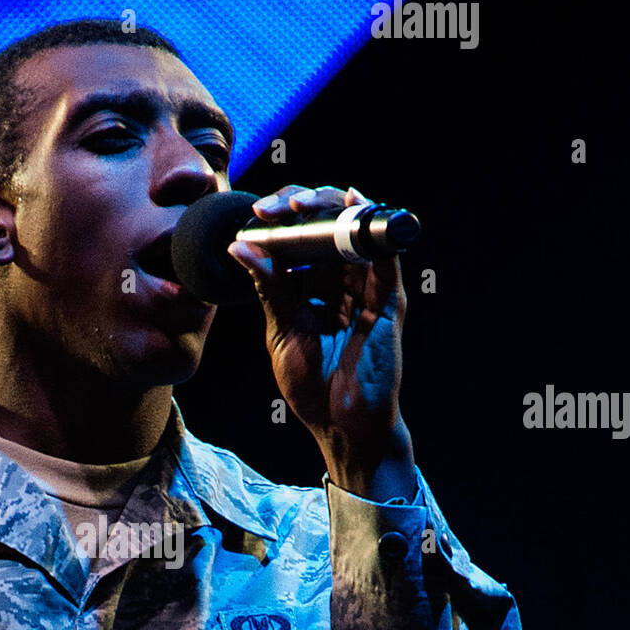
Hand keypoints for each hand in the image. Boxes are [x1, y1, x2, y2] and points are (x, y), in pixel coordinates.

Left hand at [228, 183, 414, 498]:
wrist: (342, 426)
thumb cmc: (313, 388)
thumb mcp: (281, 331)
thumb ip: (268, 287)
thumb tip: (240, 245)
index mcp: (316, 288)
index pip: (302, 237)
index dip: (281, 219)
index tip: (254, 217)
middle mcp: (344, 281)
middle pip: (329, 224)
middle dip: (301, 204)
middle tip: (273, 208)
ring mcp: (369, 287)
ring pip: (355, 229)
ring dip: (329, 206)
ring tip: (298, 205)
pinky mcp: (389, 299)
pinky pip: (386, 252)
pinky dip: (370, 225)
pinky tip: (351, 203)